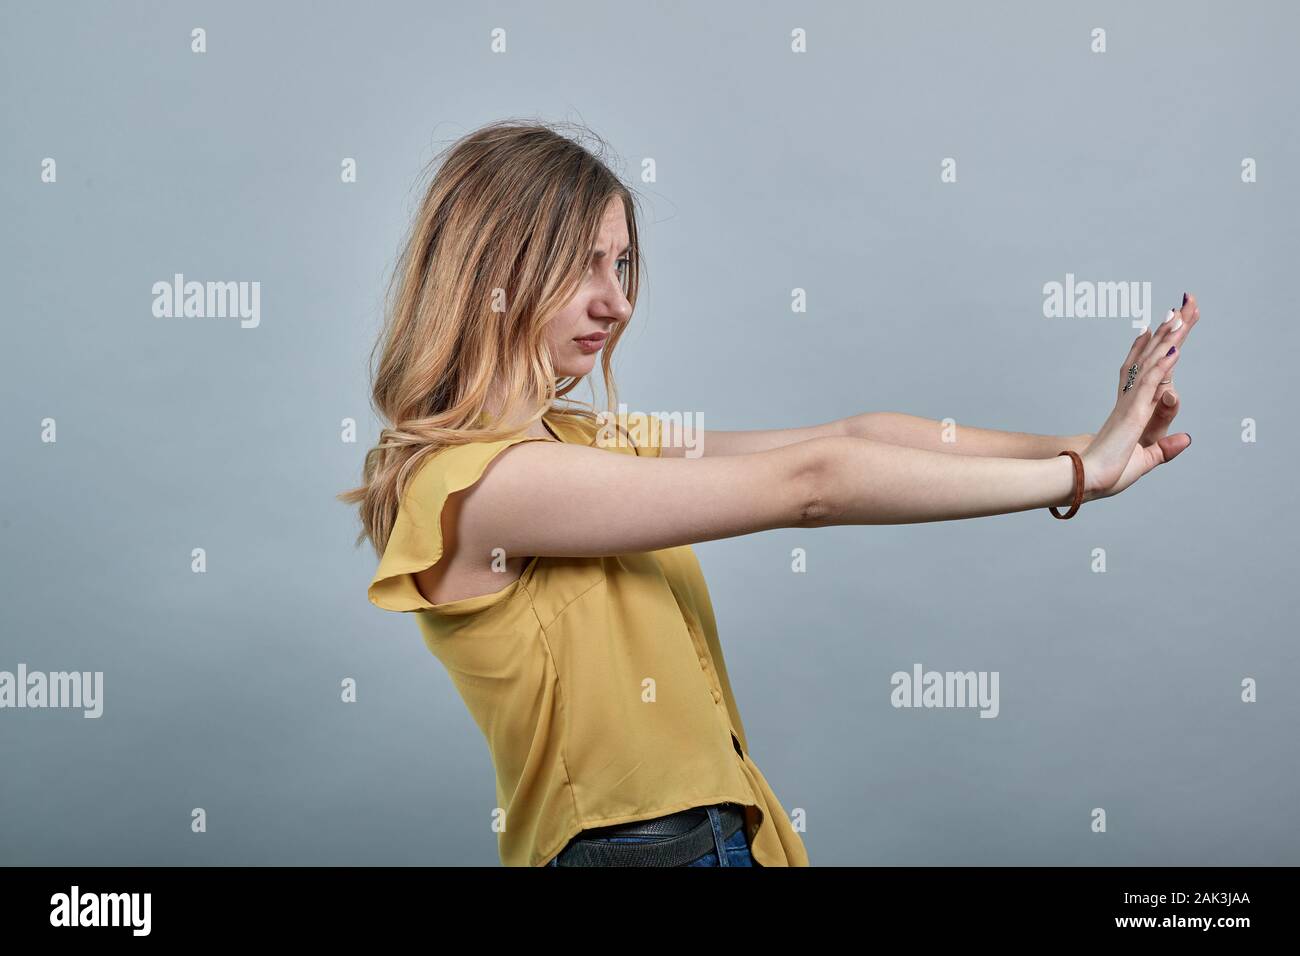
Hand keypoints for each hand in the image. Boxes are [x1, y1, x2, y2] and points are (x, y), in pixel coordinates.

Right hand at [1080, 293, 1199, 500]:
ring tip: (1178, 315)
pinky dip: (1163, 364)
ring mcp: (1130, 404)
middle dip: (1163, 334)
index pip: (1143, 373)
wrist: (1085, 480)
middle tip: (1176, 309)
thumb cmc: (1107, 474)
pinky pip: (1151, 384)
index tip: (1154, 328)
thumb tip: (1187, 439)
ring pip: (1151, 364)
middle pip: (1149, 359)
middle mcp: (1129, 401)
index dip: (1149, 349)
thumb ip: (1165, 449)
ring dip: (1166, 339)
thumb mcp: (1145, 460)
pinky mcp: (1133, 412)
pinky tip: (1175, 347)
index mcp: (1129, 411)